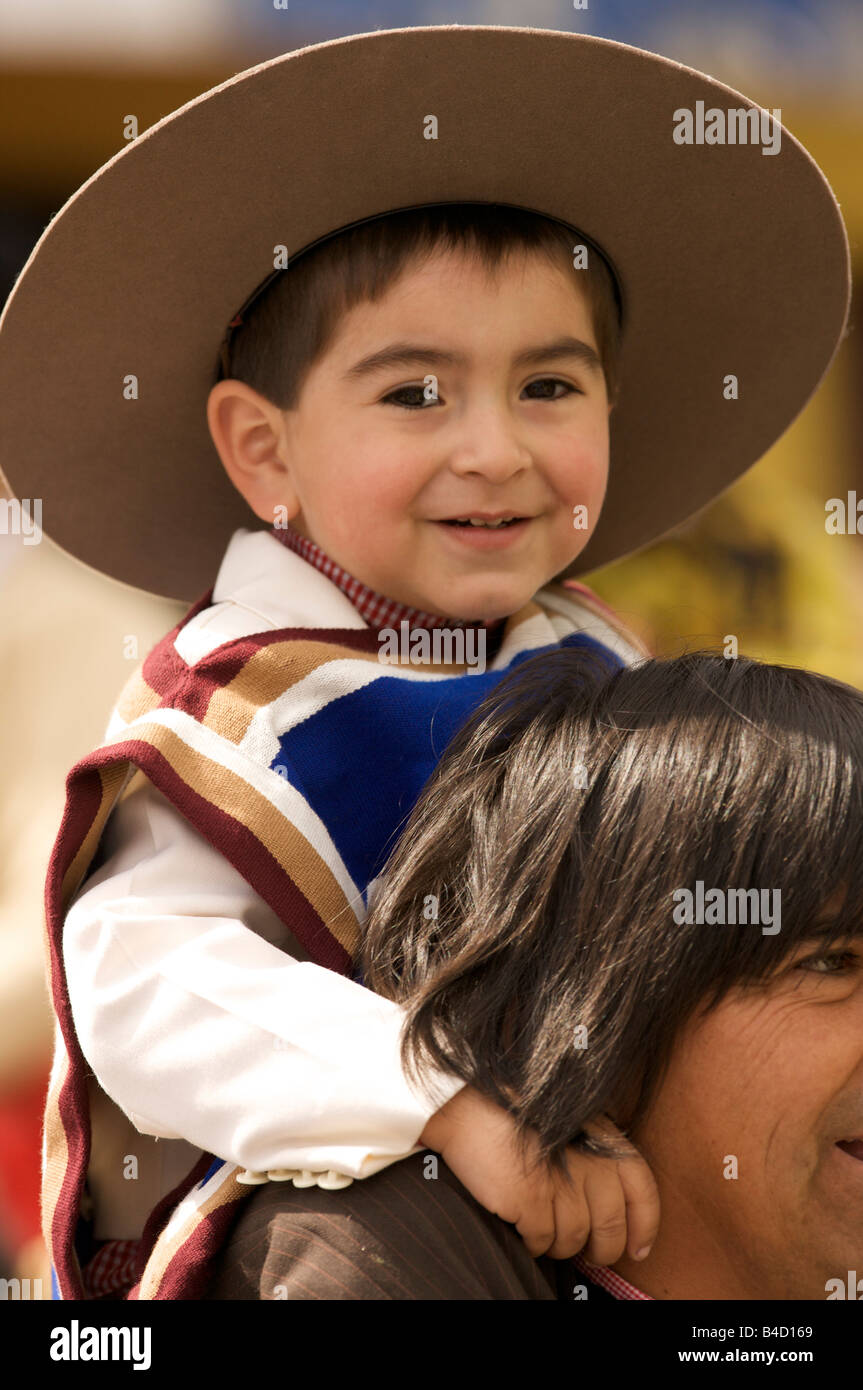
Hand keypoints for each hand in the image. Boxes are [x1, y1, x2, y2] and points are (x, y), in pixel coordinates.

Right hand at [419, 1090, 658, 1262]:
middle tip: (587, 1254)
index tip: (637, 1250)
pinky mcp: (531, 1201)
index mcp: (604, 1139)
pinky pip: (542, 1243)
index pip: (642, 1191)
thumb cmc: (517, 1112)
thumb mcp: (571, 1122)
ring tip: (545, 1230)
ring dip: (561, 1245)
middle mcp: (590, 1162)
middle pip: (610, 1229)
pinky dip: (533, 1244)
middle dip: (601, 1250)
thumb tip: (612, 1211)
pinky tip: (522, 1227)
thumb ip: (596, 1156)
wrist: (466, 1102)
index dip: (644, 1227)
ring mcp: (561, 1184)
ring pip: (574, 1241)